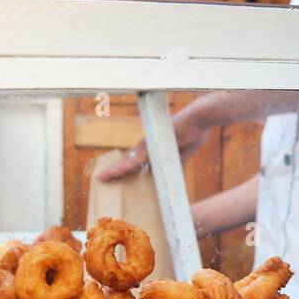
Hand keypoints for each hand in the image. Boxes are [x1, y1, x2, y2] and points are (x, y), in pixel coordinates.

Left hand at [95, 107, 210, 181]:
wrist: (198, 120)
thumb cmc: (194, 133)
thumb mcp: (182, 154)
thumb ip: (175, 163)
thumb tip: (172, 175)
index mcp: (154, 149)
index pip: (136, 161)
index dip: (125, 169)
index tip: (114, 175)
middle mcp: (148, 146)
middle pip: (128, 162)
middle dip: (115, 171)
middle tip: (100, 178)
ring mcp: (148, 145)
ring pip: (127, 162)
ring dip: (114, 171)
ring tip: (101, 177)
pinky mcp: (151, 146)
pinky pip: (134, 161)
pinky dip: (122, 168)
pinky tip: (111, 173)